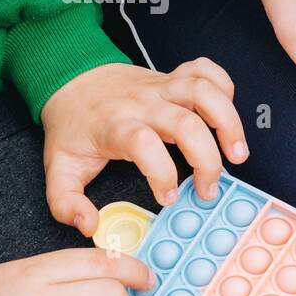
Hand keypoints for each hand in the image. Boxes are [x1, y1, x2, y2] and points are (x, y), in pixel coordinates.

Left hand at [40, 60, 247, 235]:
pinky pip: (206, 70)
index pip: (144, 143)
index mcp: (115, 126)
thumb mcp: (58, 167)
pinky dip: (224, 87)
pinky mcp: (173, 76)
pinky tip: (226, 114)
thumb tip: (90, 225)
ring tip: (237, 154)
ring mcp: (160, 86)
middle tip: (210, 188)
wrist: (71, 79)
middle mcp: (142, 103)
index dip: (162, 173)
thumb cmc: (72, 126)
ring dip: (228, 121)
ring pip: (203, 91)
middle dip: (207, 159)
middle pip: (185, 122)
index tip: (169, 197)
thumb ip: (66, 203)